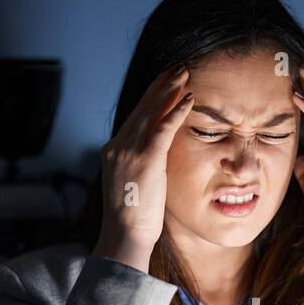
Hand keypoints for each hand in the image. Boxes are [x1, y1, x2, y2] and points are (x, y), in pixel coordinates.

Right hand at [93, 64, 194, 272]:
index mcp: (114, 150)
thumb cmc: (133, 218)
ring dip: (169, 91)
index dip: (151, 96)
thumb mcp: (135, 184)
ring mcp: (129, 151)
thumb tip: (157, 158)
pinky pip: (163, 128)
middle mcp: (118, 145)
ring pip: (151, 112)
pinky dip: (176, 111)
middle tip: (177, 68)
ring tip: (184, 74)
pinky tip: (189, 99)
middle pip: (142, 107)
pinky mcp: (144, 160)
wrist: (125, 236)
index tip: (165, 82)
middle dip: (160, 86)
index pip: (135, 116)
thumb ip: (143, 165)